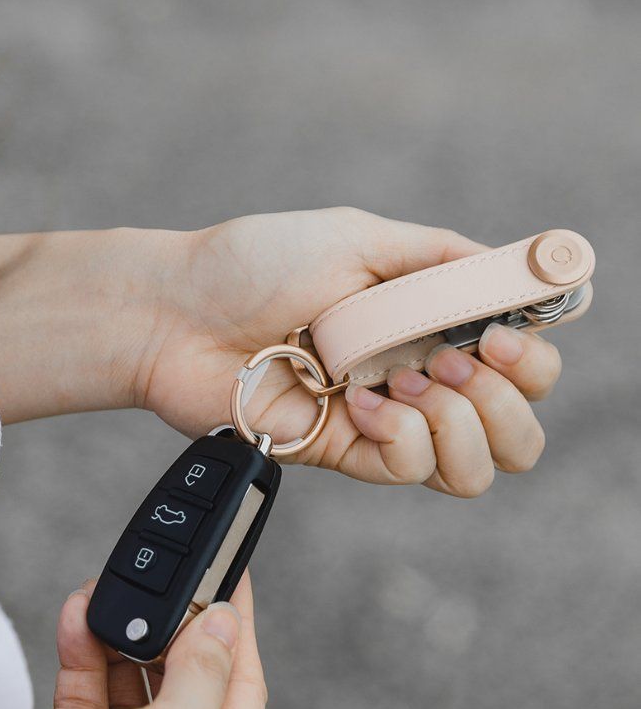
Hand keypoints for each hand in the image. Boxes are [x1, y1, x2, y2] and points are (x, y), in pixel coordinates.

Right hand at [0, 576, 264, 708]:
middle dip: (172, 628)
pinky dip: (84, 656)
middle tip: (166, 575)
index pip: (242, 692)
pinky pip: (87, 698)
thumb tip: (224, 622)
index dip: (237, 627)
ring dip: (120, 637)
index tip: (234, 571)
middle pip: (187, 685)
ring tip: (110, 592)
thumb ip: (202, 673)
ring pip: (132, 687)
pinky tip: (79, 617)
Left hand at [137, 208, 562, 495]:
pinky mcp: (339, 453)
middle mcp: (414, 378)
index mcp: (426, 325)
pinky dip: (399, 436)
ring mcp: (379, 422)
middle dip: (505, 402)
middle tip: (450, 361)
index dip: (532, 363)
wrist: (176, 312)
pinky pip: (407, 471)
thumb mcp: (357, 237)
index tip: (500, 337)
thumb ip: (442, 257)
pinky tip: (355, 402)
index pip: (521, 370)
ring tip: (406, 382)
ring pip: (473, 470)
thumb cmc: (255, 264)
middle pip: (515, 433)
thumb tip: (524, 267)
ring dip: (460, 426)